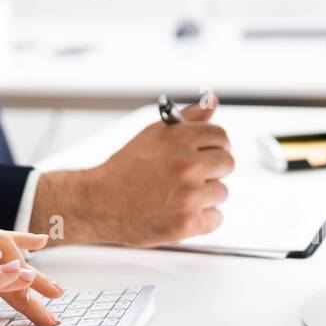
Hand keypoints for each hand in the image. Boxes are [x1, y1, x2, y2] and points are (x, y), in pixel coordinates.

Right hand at [31, 100, 233, 246]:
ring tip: (178, 195)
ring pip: (222, 192)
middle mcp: (187, 164)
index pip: (221, 137)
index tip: (204, 154)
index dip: (213, 146)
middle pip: (227, 163)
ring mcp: (189, 195)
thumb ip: (188, 119)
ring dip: (205, 196)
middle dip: (212, 170)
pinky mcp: (188, 222)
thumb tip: (212, 102)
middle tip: (190, 177)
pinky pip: (216, 218)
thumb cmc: (125, 169)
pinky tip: (180, 212)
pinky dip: (201, 219)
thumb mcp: (154, 135)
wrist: (99, 202)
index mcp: (180, 138)